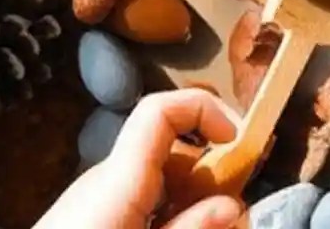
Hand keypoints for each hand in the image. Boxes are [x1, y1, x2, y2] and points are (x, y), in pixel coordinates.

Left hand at [36, 88, 241, 228]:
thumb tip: (232, 206)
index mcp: (118, 182)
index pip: (160, 111)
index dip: (204, 110)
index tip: (240, 142)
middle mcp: (104, 182)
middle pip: (171, 156)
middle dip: (211, 182)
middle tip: (235, 219)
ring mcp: (94, 204)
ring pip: (158, 187)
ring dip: (190, 208)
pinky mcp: (89, 223)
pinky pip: (139, 208)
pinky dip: (165, 221)